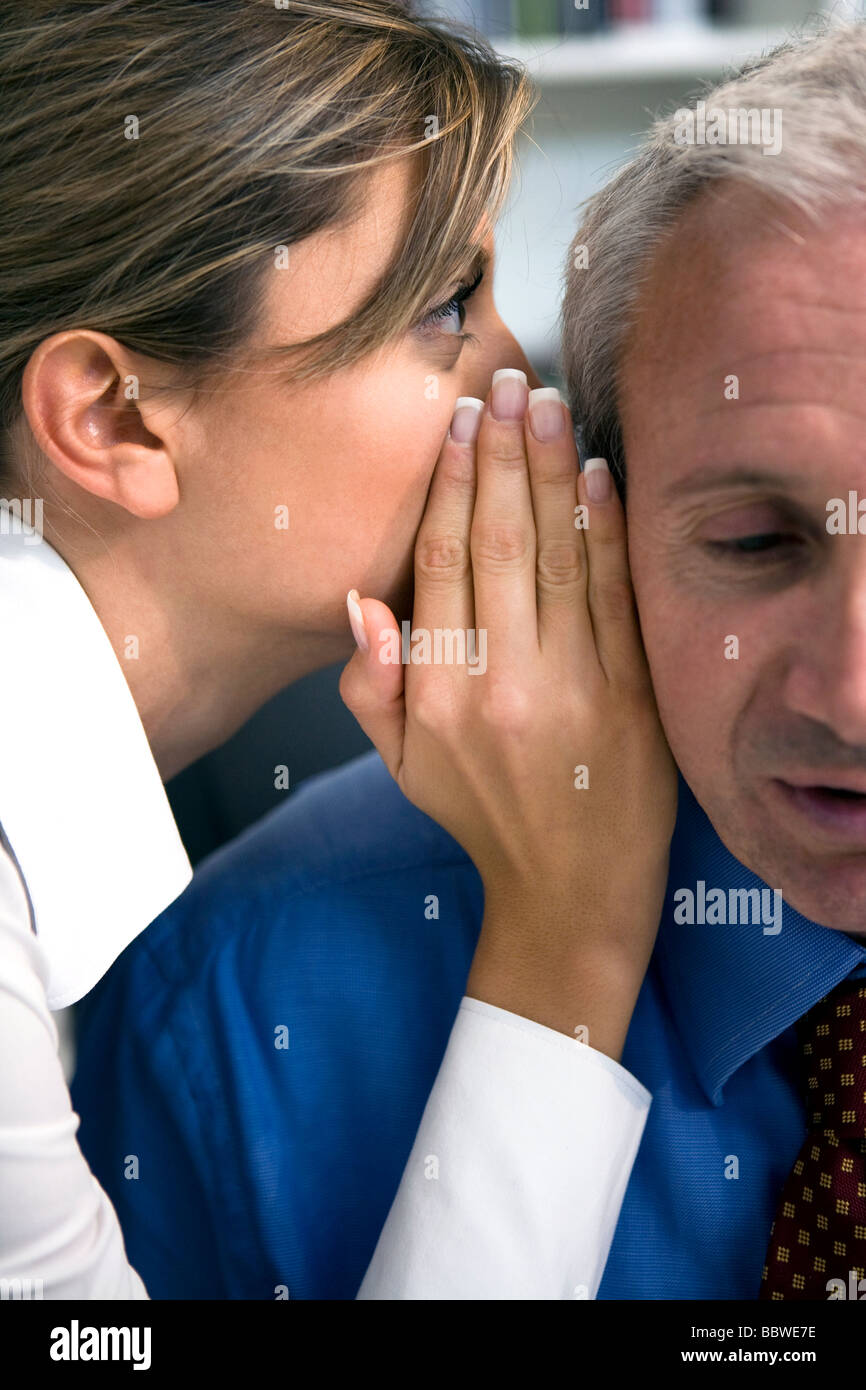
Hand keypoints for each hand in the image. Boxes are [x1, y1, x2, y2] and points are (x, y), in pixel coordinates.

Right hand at [340, 372, 676, 1055]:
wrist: (570, 889)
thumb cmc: (480, 814)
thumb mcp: (400, 764)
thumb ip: (368, 686)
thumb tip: (359, 601)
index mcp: (439, 694)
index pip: (441, 565)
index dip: (448, 486)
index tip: (457, 425)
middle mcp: (504, 682)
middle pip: (500, 543)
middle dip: (501, 454)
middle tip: (504, 382)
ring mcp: (574, 687)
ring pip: (560, 557)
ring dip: (553, 471)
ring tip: (548, 402)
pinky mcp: (632, 696)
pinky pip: (618, 598)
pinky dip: (609, 532)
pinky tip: (602, 474)